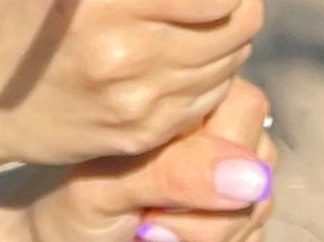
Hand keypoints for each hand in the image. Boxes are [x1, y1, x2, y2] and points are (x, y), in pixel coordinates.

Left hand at [26, 80, 275, 241]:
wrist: (63, 237)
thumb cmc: (75, 201)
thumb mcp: (109, 185)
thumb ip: (173, 173)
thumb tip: (253, 177)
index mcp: (186, 96)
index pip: (246, 105)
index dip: (213, 154)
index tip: (153, 184)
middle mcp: (218, 130)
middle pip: (261, 160)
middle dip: (208, 206)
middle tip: (148, 217)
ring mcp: (234, 178)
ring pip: (259, 206)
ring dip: (205, 233)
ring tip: (149, 229)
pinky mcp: (239, 221)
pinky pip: (254, 238)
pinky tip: (167, 241)